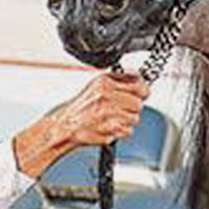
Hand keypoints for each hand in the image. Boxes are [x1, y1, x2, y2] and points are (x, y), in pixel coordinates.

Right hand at [13, 72, 149, 176]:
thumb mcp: (97, 85)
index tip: (142, 93)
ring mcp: (108, 114)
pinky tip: (110, 126)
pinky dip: (121, 131)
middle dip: (132, 108)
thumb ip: (119, 79)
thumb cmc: (82, 107)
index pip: (138, 84)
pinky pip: (128, 131)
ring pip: (135, 118)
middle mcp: (106, 96)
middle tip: (121, 109)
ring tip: (113, 118)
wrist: (66, 126)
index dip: (142, 91)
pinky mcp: (110, 129)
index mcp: (104, 83)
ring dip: (127, 121)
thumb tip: (139, 77)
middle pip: (139, 103)